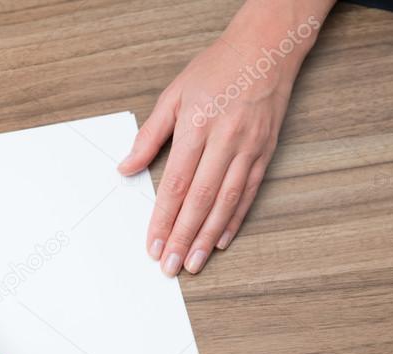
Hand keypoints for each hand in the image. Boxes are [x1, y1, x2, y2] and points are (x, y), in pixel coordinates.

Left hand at [118, 2, 326, 275]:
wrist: (267, 48)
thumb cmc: (217, 69)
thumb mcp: (174, 95)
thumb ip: (149, 136)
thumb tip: (125, 168)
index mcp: (198, 126)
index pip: (176, 183)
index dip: (163, 219)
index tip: (153, 244)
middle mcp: (226, 141)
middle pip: (201, 200)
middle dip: (184, 237)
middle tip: (171, 266)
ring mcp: (249, 148)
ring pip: (227, 202)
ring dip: (208, 237)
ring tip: (195, 263)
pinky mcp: (266, 152)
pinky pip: (249, 193)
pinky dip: (234, 220)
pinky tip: (220, 240)